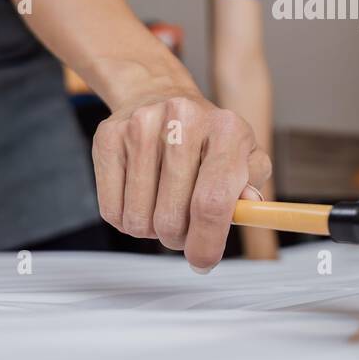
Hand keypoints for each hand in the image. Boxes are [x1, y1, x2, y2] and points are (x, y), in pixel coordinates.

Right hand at [91, 89, 272, 272]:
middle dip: (178, 238)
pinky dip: (127, 219)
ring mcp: (140, 127)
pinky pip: (112, 211)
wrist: (159, 97)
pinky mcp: (107, 138)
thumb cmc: (208, 140)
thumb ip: (251, 186)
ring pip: (139, 220)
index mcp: (226, 128)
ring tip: (163, 205)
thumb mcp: (242, 157)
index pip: (213, 202)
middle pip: (172, 218)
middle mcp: (182, 121)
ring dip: (151, 229)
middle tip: (184, 227)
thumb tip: (247, 208)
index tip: (202, 262)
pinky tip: (141, 197)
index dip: (207, 242)